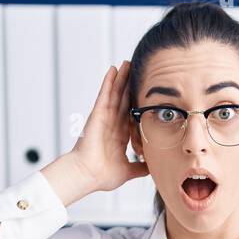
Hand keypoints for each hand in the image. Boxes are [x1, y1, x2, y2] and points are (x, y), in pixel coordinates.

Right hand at [44, 62, 149, 204]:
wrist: (87, 175)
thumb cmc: (101, 175)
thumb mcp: (127, 171)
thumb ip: (139, 168)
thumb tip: (151, 168)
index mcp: (119, 136)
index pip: (129, 115)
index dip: (136, 103)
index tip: (144, 92)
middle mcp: (111, 124)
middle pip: (122, 100)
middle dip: (129, 85)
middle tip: (137, 70)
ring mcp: (104, 118)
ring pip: (114, 93)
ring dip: (121, 78)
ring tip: (127, 63)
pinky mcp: (97, 114)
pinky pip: (104, 95)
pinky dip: (109, 82)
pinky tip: (113, 70)